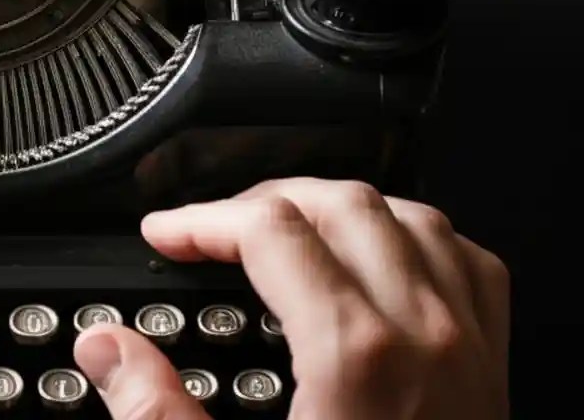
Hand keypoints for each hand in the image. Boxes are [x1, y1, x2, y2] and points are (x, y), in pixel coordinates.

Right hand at [74, 178, 508, 419]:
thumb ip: (157, 416)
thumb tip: (108, 351)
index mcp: (355, 354)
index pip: (269, 229)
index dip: (201, 221)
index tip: (166, 237)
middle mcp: (423, 334)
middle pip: (341, 203)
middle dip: (263, 201)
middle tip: (212, 232)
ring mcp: (468, 347)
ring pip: (410, 218)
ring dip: (339, 209)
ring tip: (286, 230)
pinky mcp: (492, 369)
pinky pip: (465, 263)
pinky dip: (413, 239)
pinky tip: (379, 260)